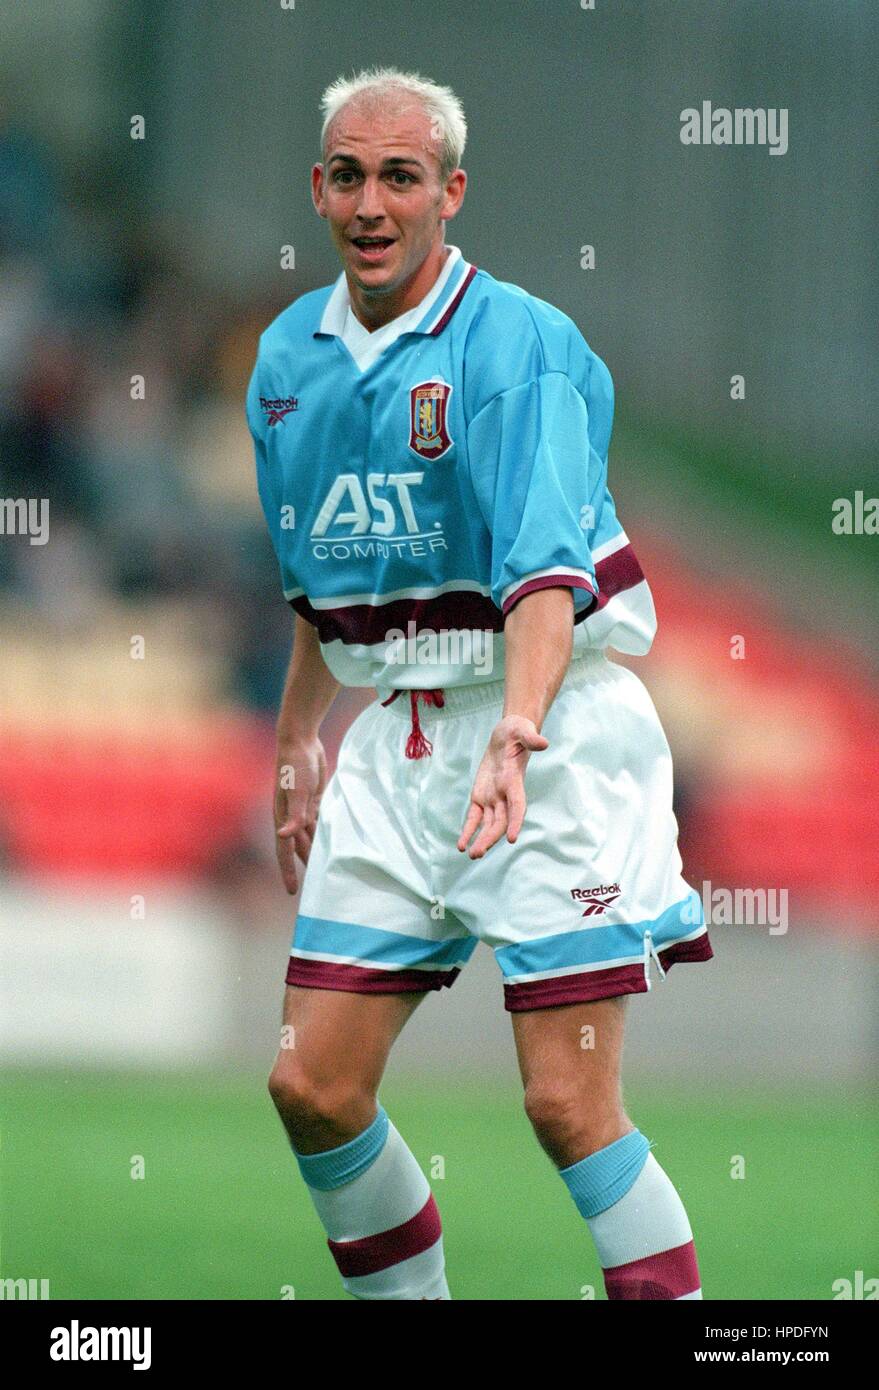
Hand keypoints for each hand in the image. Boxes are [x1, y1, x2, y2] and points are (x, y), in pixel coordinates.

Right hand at [274, 737, 327, 893]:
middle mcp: (291, 816)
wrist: (300, 741)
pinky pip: (318, 823)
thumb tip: (285, 835)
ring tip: (326, 870)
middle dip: (303, 866)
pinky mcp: (312, 800)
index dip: (287, 870)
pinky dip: (323, 834)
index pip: (284, 850)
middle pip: (298, 848)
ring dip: (315, 851)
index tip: (292, 891)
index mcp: (282, 816)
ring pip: (309, 837)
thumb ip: (295, 813)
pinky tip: (333, 843)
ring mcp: (302, 808)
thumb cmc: (294, 765)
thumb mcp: (297, 790)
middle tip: (314, 887)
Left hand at [457, 715, 548, 858]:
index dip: (515, 821)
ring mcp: (493, 797)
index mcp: (514, 781)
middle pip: (499, 821)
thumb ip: (531, 738)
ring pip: (487, 824)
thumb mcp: (523, 731)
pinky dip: (469, 830)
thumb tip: (543, 743)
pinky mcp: (481, 796)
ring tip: (472, 855)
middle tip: (478, 853)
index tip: (511, 838)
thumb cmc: (517, 732)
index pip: (517, 805)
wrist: (509, 735)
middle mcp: (505, 794)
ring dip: (481, 839)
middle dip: (490, 838)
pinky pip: (474, 817)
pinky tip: (462, 845)